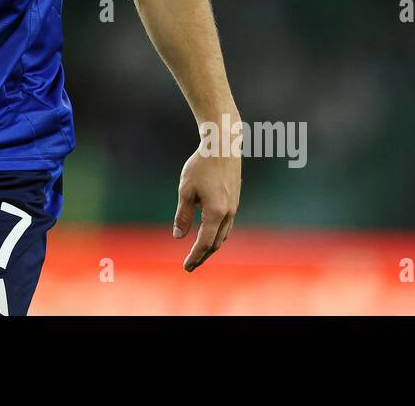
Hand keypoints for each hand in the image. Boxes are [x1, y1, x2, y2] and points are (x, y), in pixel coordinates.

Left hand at [172, 142, 240, 271]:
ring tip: (199, 253)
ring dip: (211, 246)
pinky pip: (227, 225)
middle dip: (202, 256)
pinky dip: (217, 234)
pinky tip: (209, 233)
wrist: (223, 146)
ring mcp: (234, 207)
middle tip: (190, 266)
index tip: (186, 267)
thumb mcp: (186, 190)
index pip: (204, 243)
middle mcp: (228, 214)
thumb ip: (183, 215)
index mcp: (216, 213)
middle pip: (216, 243)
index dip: (195, 256)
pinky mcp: (235, 200)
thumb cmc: (201, 166)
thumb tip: (179, 236)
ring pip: (223, 235)